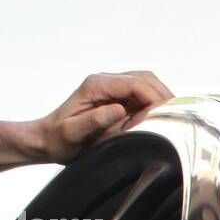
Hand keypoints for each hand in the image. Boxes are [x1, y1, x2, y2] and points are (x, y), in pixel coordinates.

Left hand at [26, 71, 173, 164]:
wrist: (47, 140)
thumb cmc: (58, 140)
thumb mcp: (72, 133)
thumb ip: (94, 121)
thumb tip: (119, 109)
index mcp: (95, 85)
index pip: (135, 83)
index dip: (153, 98)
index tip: (162, 118)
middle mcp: (104, 81)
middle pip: (145, 79)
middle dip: (161, 96)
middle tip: (172, 119)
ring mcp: (110, 87)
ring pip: (146, 84)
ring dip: (158, 99)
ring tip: (165, 120)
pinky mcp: (115, 97)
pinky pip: (141, 95)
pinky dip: (152, 105)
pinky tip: (154, 121)